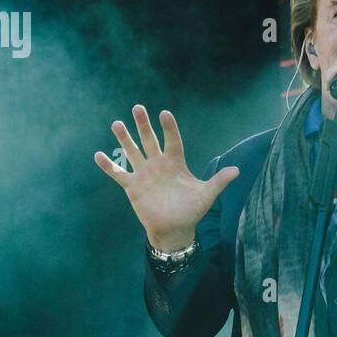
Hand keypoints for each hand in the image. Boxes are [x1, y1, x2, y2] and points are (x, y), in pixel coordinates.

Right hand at [94, 104, 238, 250]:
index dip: (169, 128)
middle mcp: (158, 165)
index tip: (165, 113)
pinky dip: (108, 166)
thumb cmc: (192, 210)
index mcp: (176, 163)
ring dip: (124, 139)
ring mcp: (144, 174)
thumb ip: (219, 181)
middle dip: (143, 125)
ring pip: (132, 152)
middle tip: (137, 107)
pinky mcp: (132, 186)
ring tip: (116, 124)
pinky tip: (98, 155)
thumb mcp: (206, 195)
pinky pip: (118, 174)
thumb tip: (237, 170)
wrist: (175, 229)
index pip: (172, 141)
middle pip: (149, 140)